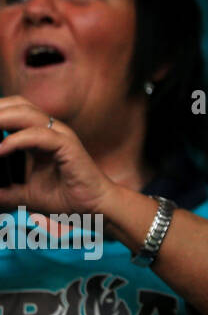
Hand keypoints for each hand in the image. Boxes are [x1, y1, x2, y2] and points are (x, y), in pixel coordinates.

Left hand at [0, 98, 113, 218]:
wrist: (91, 209)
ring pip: (28, 113)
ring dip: (1, 118)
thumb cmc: (61, 197)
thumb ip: (1, 189)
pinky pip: (40, 136)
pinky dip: (17, 140)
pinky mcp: (68, 146)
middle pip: (18, 105)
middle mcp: (50, 130)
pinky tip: (0, 150)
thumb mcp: (20, 193)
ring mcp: (60, 135)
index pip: (12, 111)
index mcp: (39, 135)